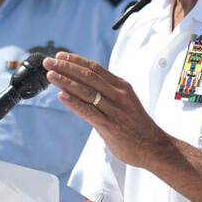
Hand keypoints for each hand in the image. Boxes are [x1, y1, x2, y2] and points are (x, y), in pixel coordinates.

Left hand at [43, 52, 166, 168]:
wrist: (154, 146)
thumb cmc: (137, 125)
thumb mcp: (125, 101)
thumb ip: (108, 93)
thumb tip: (84, 86)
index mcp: (121, 86)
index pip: (95, 68)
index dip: (75, 61)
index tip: (59, 56)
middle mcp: (118, 94)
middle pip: (88, 76)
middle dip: (65, 67)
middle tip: (48, 62)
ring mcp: (114, 109)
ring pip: (86, 91)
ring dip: (66, 81)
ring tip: (50, 75)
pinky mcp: (110, 126)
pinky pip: (89, 111)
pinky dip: (74, 102)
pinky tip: (61, 96)